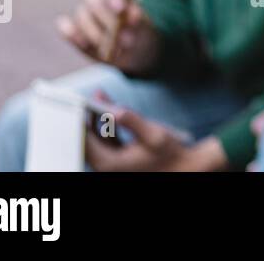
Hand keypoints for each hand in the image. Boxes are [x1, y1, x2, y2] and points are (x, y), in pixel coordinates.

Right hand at [56, 0, 159, 74]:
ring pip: (82, 15)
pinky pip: (67, 29)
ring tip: (113, 48)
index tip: (120, 9)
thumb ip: (137, 21)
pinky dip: (73, 34)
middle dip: (104, 16)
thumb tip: (133, 16)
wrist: (135, 52)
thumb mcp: (144, 27)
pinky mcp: (76, 32)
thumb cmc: (140, 33)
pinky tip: (85, 44)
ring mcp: (85, 15)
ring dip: (96, 32)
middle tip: (119, 35)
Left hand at [84, 93, 227, 171]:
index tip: (79, 102)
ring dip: (96, 119)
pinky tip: (110, 110)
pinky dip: (105, 125)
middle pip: (87, 139)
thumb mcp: (154, 134)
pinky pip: (106, 140)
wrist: (184, 166)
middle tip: (88, 97)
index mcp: (109, 163)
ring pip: (96, 138)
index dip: (80, 120)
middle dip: (87, 116)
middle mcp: (106, 166)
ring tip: (99, 97)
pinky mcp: (118, 159)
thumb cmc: (170, 153)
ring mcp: (111, 164)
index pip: (84, 140)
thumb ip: (133, 121)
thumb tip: (114, 110)